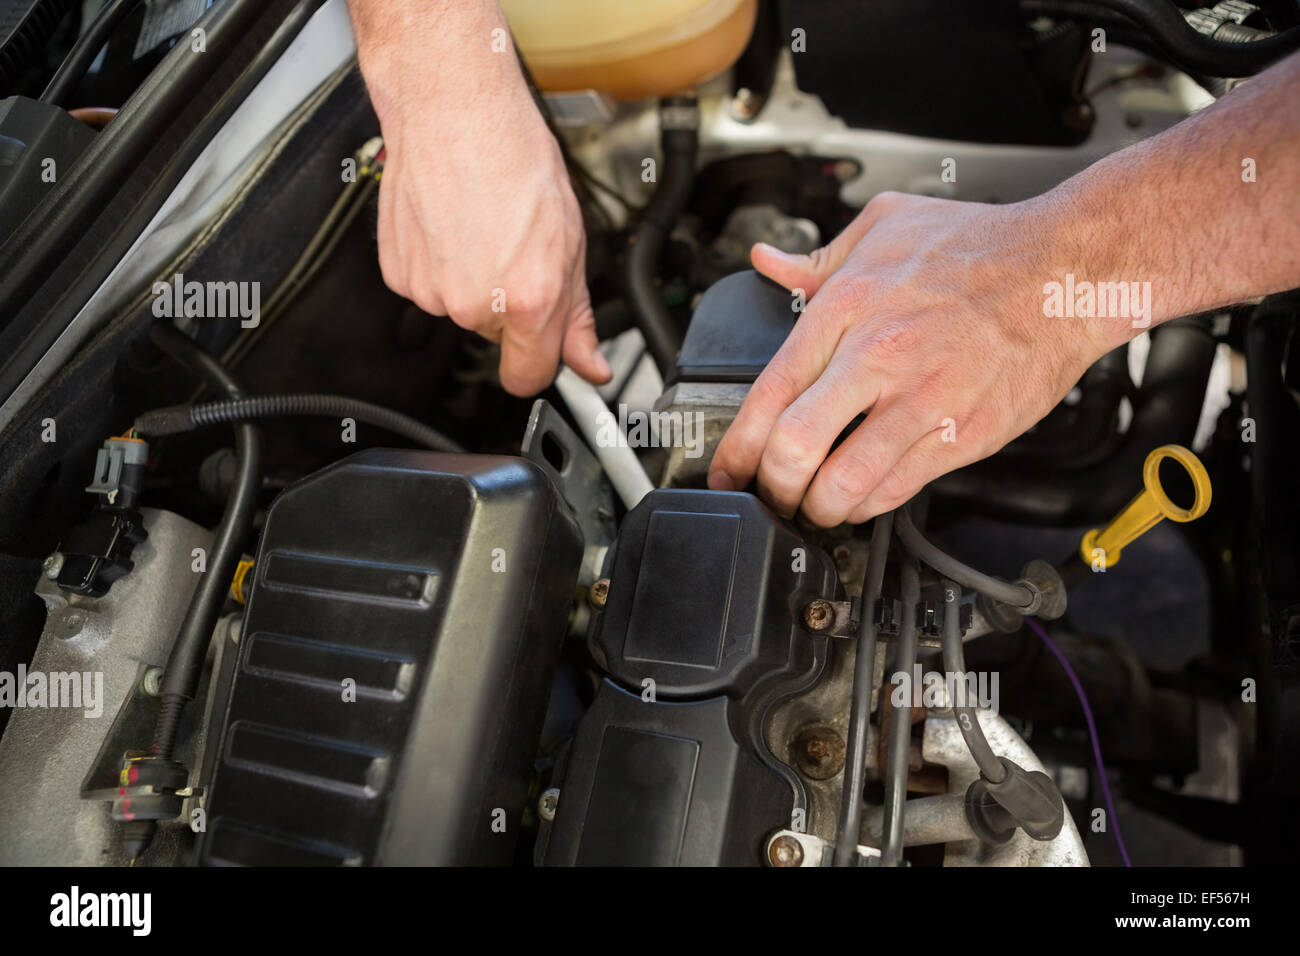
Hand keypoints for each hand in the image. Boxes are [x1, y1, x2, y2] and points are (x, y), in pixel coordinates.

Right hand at [350, 0, 609, 395]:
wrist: (453, 110)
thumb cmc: (512, 157)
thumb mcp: (569, 240)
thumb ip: (577, 314)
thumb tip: (589, 364)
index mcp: (527, 299)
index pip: (528, 378)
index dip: (539, 364)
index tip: (541, 352)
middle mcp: (474, 303)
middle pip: (497, 338)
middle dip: (510, 306)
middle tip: (515, 250)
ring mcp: (431, 291)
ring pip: (463, 311)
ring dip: (474, 282)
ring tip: (482, 229)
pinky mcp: (399, 275)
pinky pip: (430, 290)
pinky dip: (441, 267)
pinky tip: (453, 228)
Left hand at [707, 191, 1120, 525]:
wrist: (1067, 269)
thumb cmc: (980, 247)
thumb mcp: (886, 225)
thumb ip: (817, 258)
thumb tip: (766, 264)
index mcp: (847, 308)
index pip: (768, 394)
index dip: (735, 448)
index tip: (726, 471)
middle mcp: (877, 358)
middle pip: (794, 449)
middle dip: (771, 487)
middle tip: (769, 495)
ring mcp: (921, 402)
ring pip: (843, 484)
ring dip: (817, 508)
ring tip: (813, 506)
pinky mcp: (961, 435)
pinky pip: (896, 490)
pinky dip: (867, 505)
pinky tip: (860, 497)